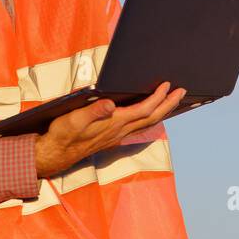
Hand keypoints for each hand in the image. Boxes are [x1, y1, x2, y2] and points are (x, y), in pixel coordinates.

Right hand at [34, 81, 185, 178]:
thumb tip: (109, 103)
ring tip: (173, 100)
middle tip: (182, 91)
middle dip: (169, 104)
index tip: (168, 85)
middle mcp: (120, 130)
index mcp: (114, 123)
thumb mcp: (73, 120)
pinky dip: (151, 117)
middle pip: (152, 118)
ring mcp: (118, 135)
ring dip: (163, 111)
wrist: (55, 153)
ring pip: (148, 123)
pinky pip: (139, 127)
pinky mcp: (113, 137)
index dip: (158, 98)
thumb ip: (93, 111)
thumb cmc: (63, 134)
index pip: (143, 110)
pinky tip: (152, 113)